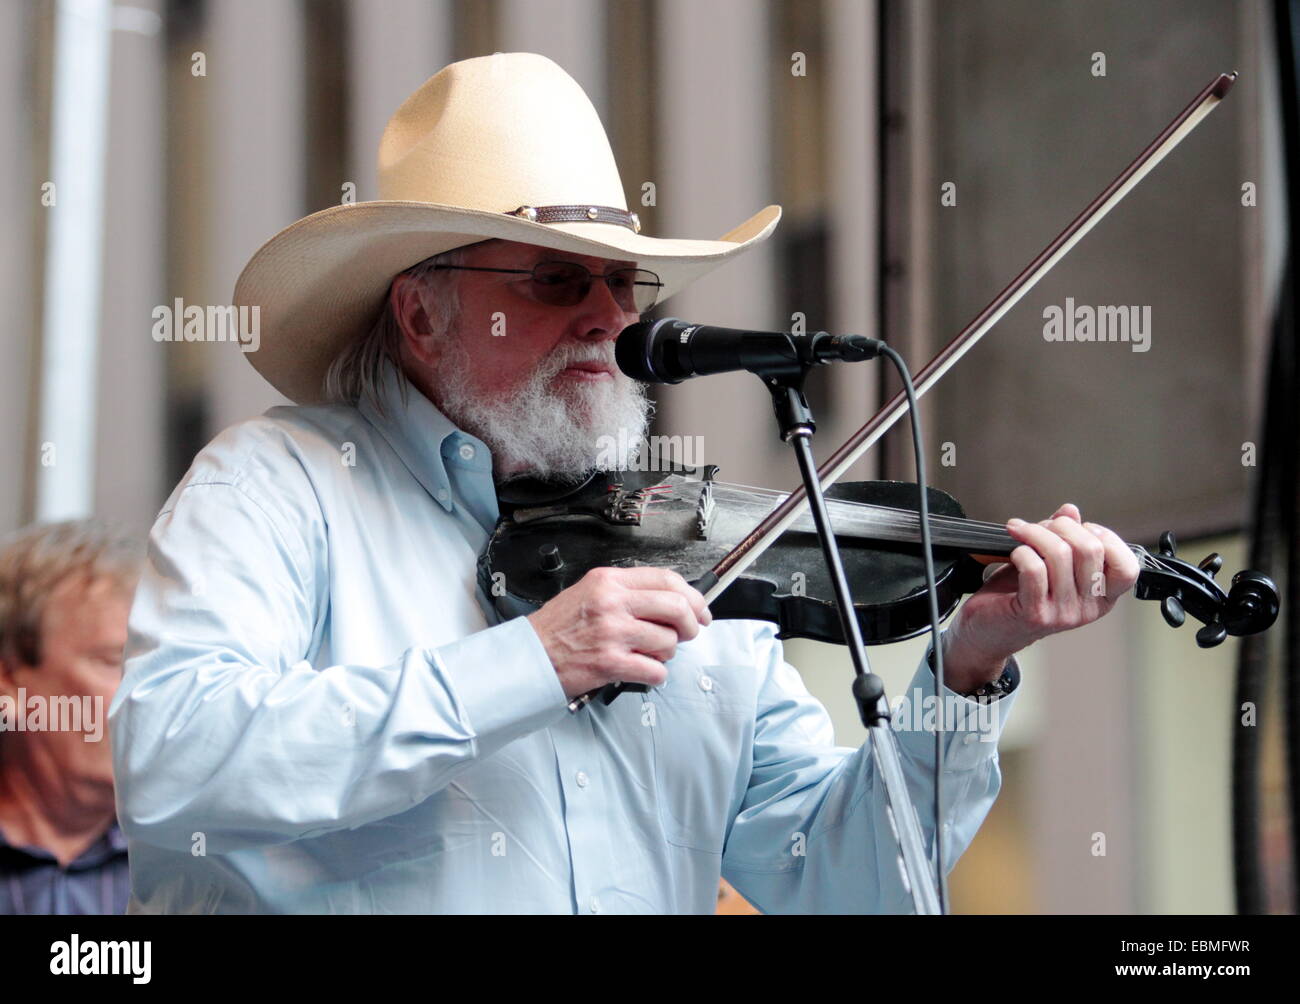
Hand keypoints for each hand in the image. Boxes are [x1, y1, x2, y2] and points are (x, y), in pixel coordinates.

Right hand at [527, 567, 712, 699]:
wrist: (531, 656)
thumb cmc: (558, 628)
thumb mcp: (590, 592)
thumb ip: (627, 592)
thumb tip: (671, 600)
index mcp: (609, 581)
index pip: (666, 579)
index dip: (692, 596)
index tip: (700, 608)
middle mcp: (612, 603)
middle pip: (676, 606)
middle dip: (690, 624)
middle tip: (687, 632)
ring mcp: (613, 633)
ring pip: (668, 641)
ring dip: (666, 652)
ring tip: (648, 653)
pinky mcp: (611, 663)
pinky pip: (656, 670)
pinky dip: (656, 674)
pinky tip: (642, 669)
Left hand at [942, 503, 1139, 693]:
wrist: (988, 631)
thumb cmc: (1018, 595)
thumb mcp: (1048, 564)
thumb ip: (1064, 538)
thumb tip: (1070, 510)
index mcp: (1102, 597)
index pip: (1128, 568)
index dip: (1106, 537)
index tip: (1080, 527)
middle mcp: (1088, 609)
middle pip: (1090, 549)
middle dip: (1062, 526)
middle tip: (1041, 526)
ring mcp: (1063, 614)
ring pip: (1060, 554)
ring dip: (1035, 533)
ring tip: (1021, 532)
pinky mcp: (1035, 614)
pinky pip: (1034, 569)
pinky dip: (1022, 551)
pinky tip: (1014, 553)